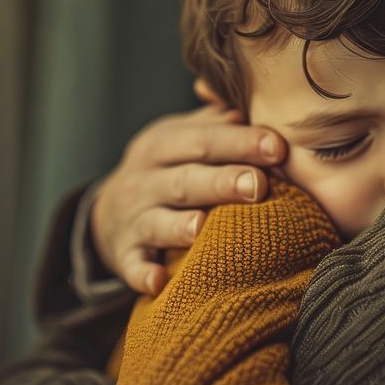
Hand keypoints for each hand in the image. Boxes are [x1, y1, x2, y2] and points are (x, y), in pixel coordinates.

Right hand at [90, 101, 285, 294]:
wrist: (106, 213)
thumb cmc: (166, 170)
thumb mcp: (180, 138)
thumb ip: (217, 121)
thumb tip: (257, 102)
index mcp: (163, 144)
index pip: (204, 139)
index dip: (240, 142)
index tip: (278, 148)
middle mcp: (145, 179)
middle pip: (186, 179)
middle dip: (221, 181)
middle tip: (257, 185)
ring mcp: (133, 218)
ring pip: (158, 222)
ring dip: (180, 226)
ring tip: (202, 228)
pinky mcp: (123, 254)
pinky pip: (132, 266)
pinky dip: (143, 274)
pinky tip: (158, 282)